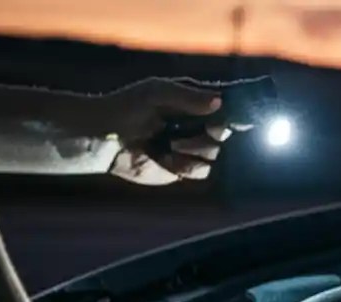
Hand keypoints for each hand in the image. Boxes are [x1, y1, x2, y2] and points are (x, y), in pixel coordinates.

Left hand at [93, 78, 238, 185]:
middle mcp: (199, 126)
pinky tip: (168, 157)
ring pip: (217, 154)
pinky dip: (188, 165)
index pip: (229, 107)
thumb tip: (220, 102)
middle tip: (203, 129)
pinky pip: (203, 171)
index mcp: (196, 102)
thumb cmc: (127, 106)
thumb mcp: (157, 92)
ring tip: (171, 144)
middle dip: (215, 133)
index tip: (236, 118)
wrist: (104, 138)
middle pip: (228, 133)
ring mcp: (193, 148)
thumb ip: (189, 96)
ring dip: (196, 149)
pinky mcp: (184, 168)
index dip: (236, 114)